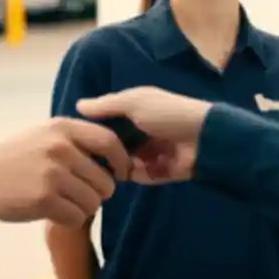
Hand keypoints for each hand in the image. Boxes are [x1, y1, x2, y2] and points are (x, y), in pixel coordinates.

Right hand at [0, 118, 131, 226]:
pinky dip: (69, 221)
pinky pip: (77, 218)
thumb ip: (74, 141)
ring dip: (82, 209)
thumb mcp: (42, 136)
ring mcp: (52, 173)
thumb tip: (114, 158)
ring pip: (94, 202)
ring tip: (62, 203)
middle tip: (76, 196)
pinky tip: (51, 213)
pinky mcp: (43, 199)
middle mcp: (61, 147)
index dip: (121, 161)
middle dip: (97, 194)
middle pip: (106, 180)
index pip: (109, 141)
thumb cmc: (11, 160)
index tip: (120, 175)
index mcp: (62, 128)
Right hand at [76, 87, 211, 183]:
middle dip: (103, 151)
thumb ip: (106, 106)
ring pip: (123, 161)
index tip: (75, 137)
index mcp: (135, 110)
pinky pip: (139, 175)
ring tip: (99, 169)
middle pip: (114, 143)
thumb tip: (78, 105)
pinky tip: (119, 176)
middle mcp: (140, 130)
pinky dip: (130, 175)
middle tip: (84, 158)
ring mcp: (150, 152)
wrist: (203, 138)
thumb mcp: (134, 102)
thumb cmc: (167, 113)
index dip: (93, 127)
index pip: (107, 120)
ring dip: (115, 165)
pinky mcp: (158, 171)